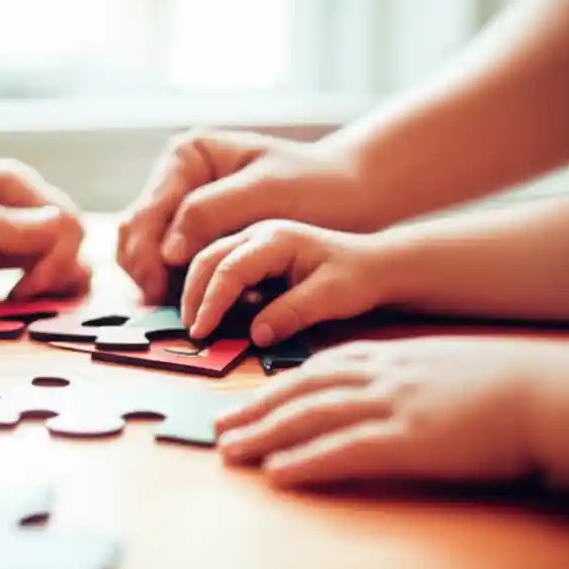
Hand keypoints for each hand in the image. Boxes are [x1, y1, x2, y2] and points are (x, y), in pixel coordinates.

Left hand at [0, 160, 88, 296]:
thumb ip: (6, 226)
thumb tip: (62, 225)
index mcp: (17, 184)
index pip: (68, 222)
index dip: (59, 259)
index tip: (26, 289)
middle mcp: (22, 204)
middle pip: (71, 241)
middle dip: (59, 273)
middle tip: (21, 299)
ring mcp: (11, 231)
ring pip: (59, 258)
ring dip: (55, 283)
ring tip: (23, 301)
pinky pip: (35, 270)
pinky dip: (39, 288)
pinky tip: (15, 301)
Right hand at [117, 129, 375, 302]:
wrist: (347, 196)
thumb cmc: (315, 188)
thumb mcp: (265, 192)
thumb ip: (212, 213)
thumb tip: (167, 250)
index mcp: (189, 154)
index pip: (151, 210)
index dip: (150, 253)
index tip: (164, 290)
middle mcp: (177, 176)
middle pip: (137, 230)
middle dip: (146, 270)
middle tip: (168, 307)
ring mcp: (181, 204)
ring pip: (141, 249)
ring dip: (153, 280)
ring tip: (180, 308)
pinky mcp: (192, 231)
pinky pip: (164, 261)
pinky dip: (171, 282)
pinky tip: (192, 301)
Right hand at [181, 220, 389, 345]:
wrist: (376, 262)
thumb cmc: (358, 275)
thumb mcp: (331, 297)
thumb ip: (292, 314)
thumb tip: (256, 335)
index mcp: (276, 239)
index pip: (229, 269)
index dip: (211, 302)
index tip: (200, 332)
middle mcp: (259, 233)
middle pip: (208, 258)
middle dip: (193, 295)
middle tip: (191, 331)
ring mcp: (255, 240)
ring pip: (210, 260)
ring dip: (197, 291)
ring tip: (197, 324)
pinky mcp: (256, 253)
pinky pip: (223, 266)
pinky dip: (212, 289)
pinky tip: (218, 313)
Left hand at [216, 338, 538, 487]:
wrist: (549, 391)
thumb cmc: (508, 384)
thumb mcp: (448, 368)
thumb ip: (411, 377)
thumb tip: (389, 396)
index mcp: (393, 356)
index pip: (318, 369)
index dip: (276, 386)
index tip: (248, 401)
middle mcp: (383, 375)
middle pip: (300, 390)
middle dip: (254, 410)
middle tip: (218, 428)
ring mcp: (394, 406)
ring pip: (310, 417)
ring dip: (263, 435)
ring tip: (230, 451)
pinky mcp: (409, 440)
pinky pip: (343, 450)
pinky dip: (305, 461)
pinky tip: (278, 473)